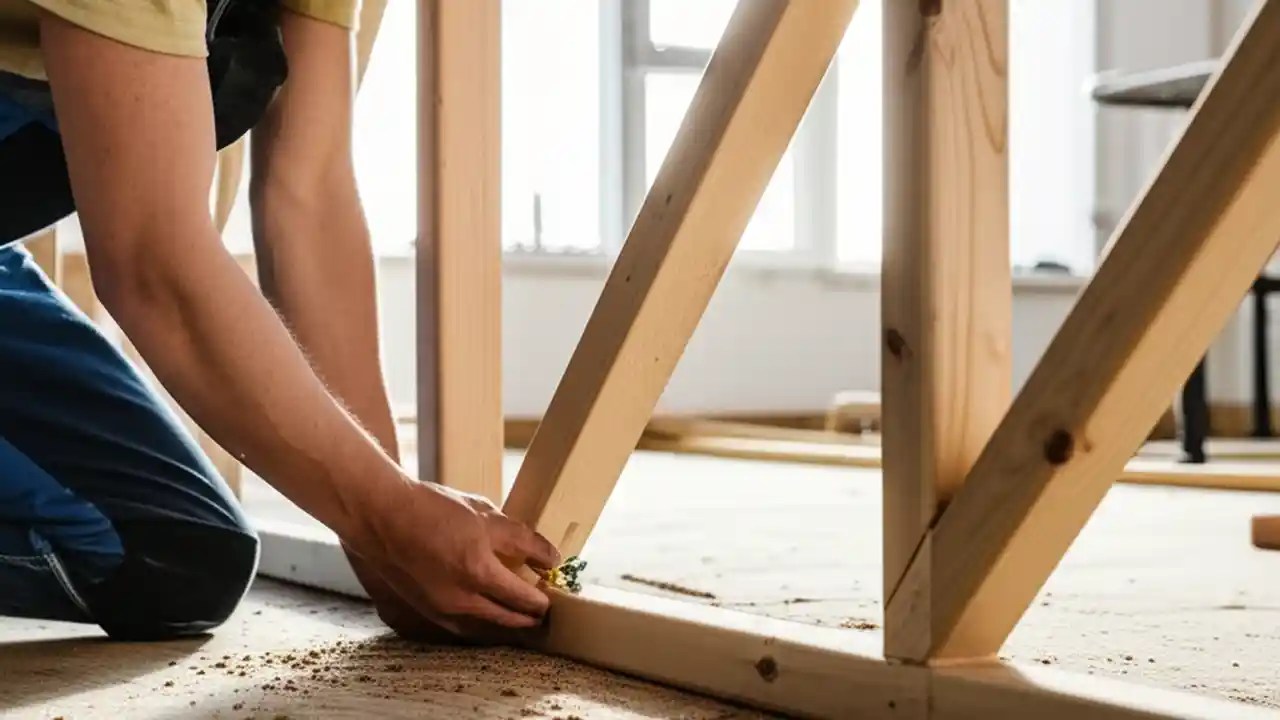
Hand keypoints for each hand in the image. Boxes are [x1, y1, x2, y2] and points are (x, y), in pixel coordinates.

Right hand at [344, 480, 559, 639]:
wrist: (382, 518)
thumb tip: (545, 555)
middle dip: (534, 615)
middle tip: (546, 609)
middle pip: (513, 616)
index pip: (525, 592)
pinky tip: (494, 615)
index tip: (553, 580)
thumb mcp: (483, 511)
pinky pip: (468, 626)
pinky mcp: (432, 611)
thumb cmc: (432, 508)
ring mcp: (445, 608)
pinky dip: (486, 624)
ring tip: (526, 615)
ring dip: (512, 623)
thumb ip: (518, 537)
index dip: (545, 590)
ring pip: (491, 627)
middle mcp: (463, 596)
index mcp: (479, 569)